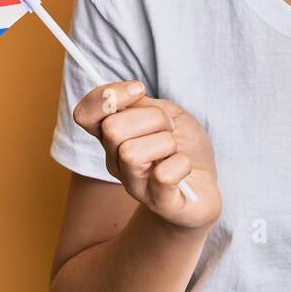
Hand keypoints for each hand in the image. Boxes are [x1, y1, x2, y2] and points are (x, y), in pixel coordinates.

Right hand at [73, 80, 221, 230]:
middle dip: (152, 118)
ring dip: (166, 143)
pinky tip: (185, 169)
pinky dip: (182, 164)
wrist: (205, 186)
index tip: (139, 88)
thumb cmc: (185, 147)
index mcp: (113, 136)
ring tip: (176, 151)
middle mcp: (115, 161)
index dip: (106, 96)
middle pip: (112, 129)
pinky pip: (162, 175)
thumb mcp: (167, 113)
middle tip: (170, 129)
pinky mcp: (157, 203)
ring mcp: (133, 185)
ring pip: (132, 152)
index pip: (85, 114)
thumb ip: (143, 104)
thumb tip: (130, 93)